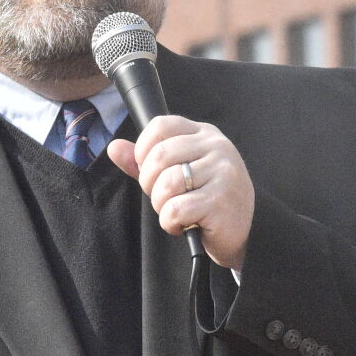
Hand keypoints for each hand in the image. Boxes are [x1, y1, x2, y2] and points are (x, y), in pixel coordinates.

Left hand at [107, 117, 255, 269]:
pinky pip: (176, 209)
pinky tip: (183, 224)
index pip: (161, 125)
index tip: (148, 170)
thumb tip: (114, 148)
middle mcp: (216, 147)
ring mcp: (222, 172)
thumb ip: (144, 160)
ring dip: (161, 205)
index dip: (143, 149)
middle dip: (149, 183)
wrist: (242, 230)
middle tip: (162, 197)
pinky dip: (170, 222)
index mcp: (203, 134)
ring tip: (174, 211)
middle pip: (159, 155)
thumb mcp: (175, 172)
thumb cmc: (205, 197)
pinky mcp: (221, 200)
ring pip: (166, 183)